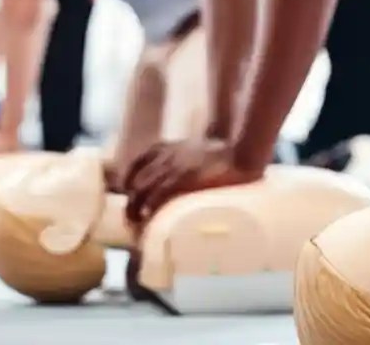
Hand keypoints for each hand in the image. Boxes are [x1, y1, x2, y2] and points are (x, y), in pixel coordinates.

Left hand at [123, 139, 262, 223]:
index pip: (139, 161)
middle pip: (137, 179)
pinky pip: (159, 192)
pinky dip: (150, 204)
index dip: (129, 178)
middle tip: (131, 217)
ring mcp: (175, 166)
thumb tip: (189, 179)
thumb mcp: (200, 151)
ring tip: (136, 223)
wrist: (241, 152)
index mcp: (171, 148)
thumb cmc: (227, 155)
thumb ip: (189, 160)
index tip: (128, 192)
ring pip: (142, 188)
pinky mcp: (184, 177)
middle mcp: (167, 155)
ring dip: (134, 207)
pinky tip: (147, 215)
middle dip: (130, 199)